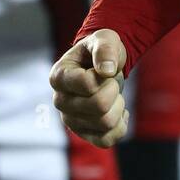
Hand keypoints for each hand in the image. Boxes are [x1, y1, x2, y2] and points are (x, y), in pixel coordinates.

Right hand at [49, 29, 128, 147]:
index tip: (104, 69)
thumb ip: (105, 48)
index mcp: (58, 77)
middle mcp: (60, 101)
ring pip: (106, 123)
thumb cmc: (100, 51)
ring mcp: (70, 120)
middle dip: (115, 91)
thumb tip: (106, 71)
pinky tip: (117, 112)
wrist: (103, 67)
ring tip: (113, 95)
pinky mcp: (83, 134)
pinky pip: (106, 140)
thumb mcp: (105, 39)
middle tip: (112, 82)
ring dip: (118, 106)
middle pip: (99, 106)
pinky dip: (120, 126)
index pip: (88, 84)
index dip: (105, 76)